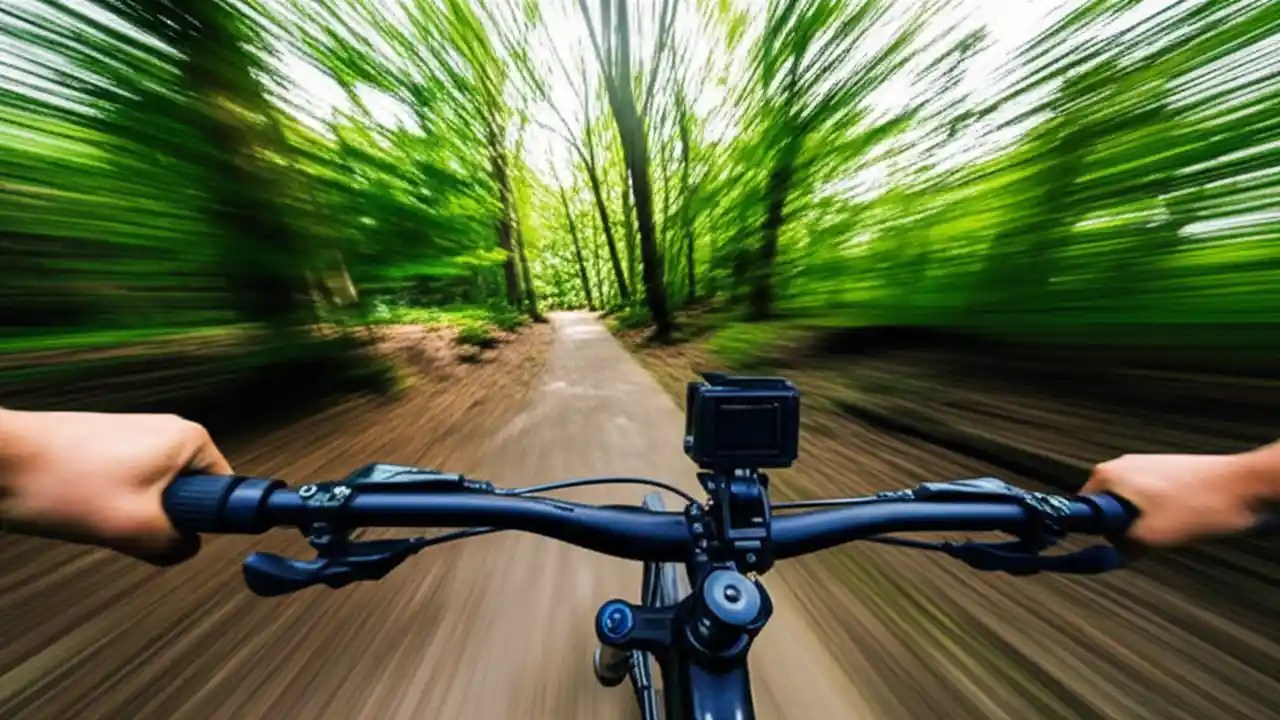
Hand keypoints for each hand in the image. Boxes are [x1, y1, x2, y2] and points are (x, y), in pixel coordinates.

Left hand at [0, 409, 231, 563]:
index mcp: (190, 440)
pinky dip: (111, 505)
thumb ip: (178, 546)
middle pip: (191, 496)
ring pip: (157, 496)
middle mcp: (169, 432)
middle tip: (128, 525)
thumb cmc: (60, 481)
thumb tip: (186, 549)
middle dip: (162, 520)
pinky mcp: (111, 447)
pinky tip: (84, 506)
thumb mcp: (137, 529)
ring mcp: (138, 437)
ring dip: (132, 515)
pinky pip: (131, 488)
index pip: (227, 494)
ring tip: (98, 513)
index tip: (173, 532)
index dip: (203, 523)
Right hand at [1082, 451, 1268, 547]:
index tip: (1113, 546)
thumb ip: (1121, 547)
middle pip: (1105, 508)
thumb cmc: (1201, 504)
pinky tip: (1180, 519)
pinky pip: (1147, 497)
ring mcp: (1143, 464)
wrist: (1244, 485)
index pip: (1081, 512)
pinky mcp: (1163, 468)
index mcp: (1106, 476)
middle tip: (1146, 541)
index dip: (1097, 535)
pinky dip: (1159, 512)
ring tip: (1169, 529)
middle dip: (1124, 528)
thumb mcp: (1152, 537)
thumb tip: (1110, 553)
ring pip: (1129, 505)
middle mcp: (1120, 465)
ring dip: (1143, 521)